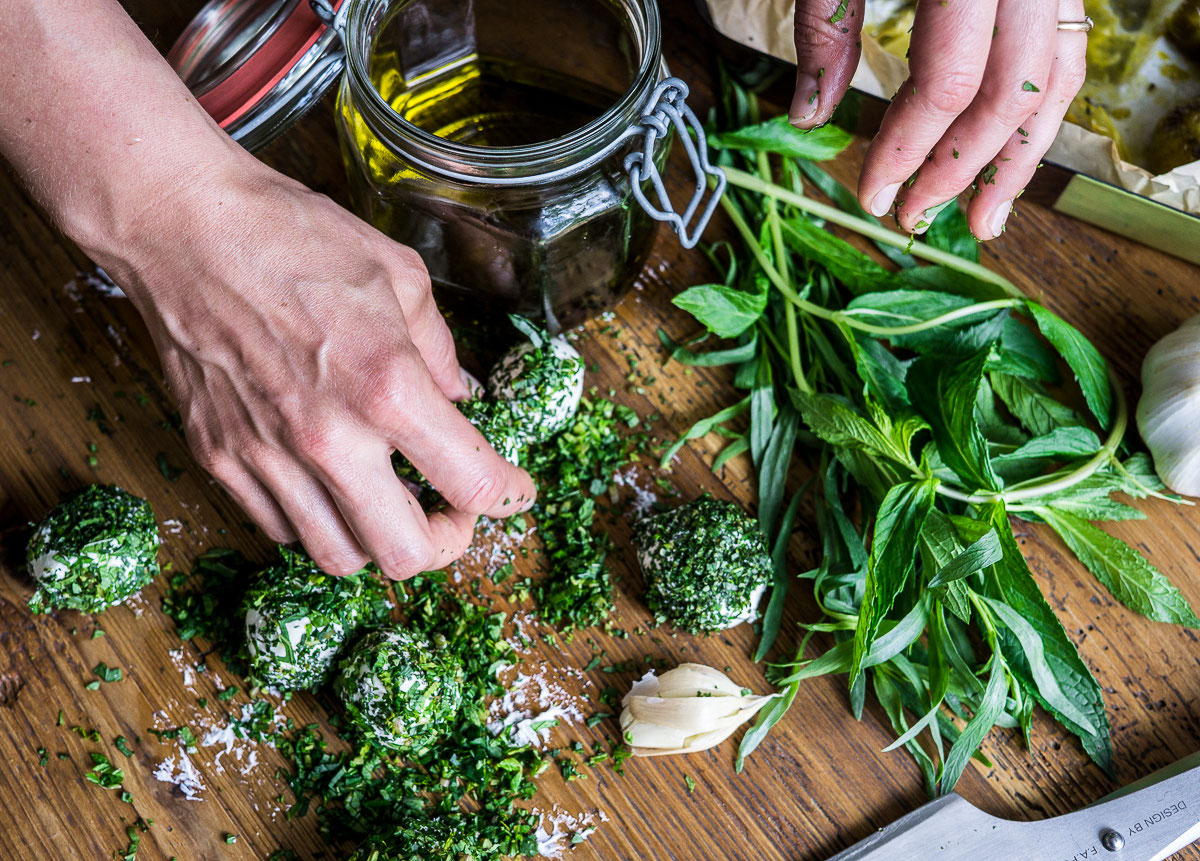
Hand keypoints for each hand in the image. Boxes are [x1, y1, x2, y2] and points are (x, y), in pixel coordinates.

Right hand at [103, 162, 535, 578]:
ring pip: (338, 558)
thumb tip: (459, 397)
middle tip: (454, 511)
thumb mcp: (399, 275)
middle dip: (447, 543)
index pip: (472, 483)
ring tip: (393, 503)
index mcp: (387, 387)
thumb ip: (439, 350)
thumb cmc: (291, 235)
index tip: (515, 489)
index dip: (510, 495)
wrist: (181, 225)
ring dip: (379, 540)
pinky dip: (320, 521)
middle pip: (404, 555)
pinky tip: (333, 484)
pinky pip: (280, 529)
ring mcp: (267, 456)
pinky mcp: (220, 457)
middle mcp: (328, 438)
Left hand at [791, 0, 1087, 239]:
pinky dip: (1038, 112)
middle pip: (1009, 97)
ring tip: (985, 220)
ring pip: (1054, 81)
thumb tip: (809, 115)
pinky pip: (1064, 54)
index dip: (907, 150)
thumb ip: (827, 28)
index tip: (874, 197)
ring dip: (1017, 161)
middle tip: (916, 218)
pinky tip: (1010, 157)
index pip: (945, 85)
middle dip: (961, 172)